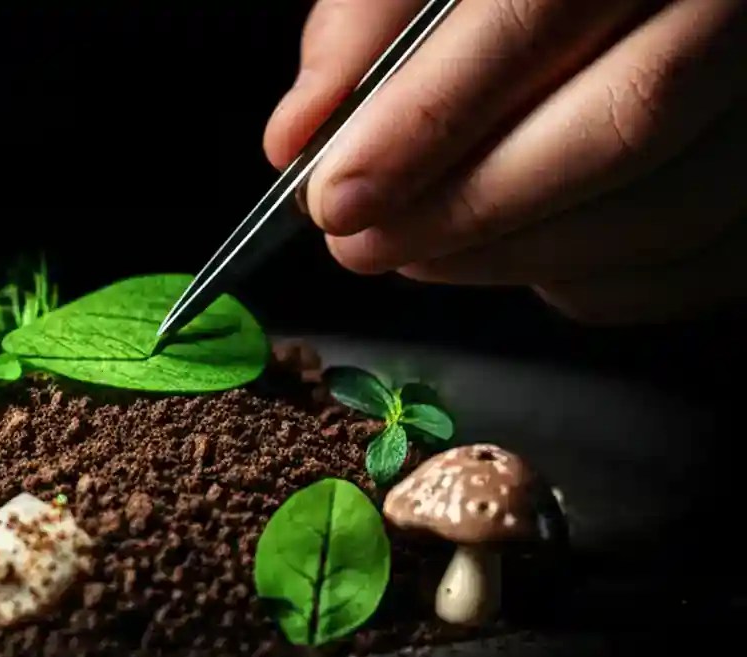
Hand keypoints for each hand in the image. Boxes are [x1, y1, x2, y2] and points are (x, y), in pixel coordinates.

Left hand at [265, 0, 746, 324]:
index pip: (540, 12)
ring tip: (415, 251)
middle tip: (359, 242)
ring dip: (514, 256)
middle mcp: (731, 10)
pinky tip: (513, 256)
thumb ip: (369, 25)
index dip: (431, 115)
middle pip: (628, 116)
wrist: (614, 7)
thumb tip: (300, 135)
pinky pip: (694, 264)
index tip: (336, 191)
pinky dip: (584, 282)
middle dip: (468, 205)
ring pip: (670, 205)